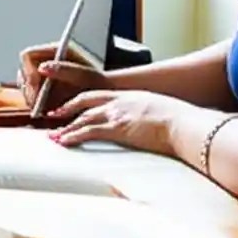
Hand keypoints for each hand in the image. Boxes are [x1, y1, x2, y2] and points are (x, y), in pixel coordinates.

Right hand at [18, 42, 111, 113]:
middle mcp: (44, 61)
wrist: (103, 94)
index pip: (27, 56)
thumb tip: (43, 67)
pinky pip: (29, 96)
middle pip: (23, 72)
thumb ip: (64, 70)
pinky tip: (46, 110)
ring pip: (24, 85)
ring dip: (31, 97)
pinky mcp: (40, 89)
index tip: (35, 85)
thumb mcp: (84, 76)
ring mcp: (40, 75)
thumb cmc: (97, 83)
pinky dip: (34, 104)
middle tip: (38, 103)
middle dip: (29, 88)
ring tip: (43, 107)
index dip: (28, 70)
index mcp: (53, 51)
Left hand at [48, 90, 196, 155]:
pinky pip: (88, 132)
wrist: (184, 124)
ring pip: (83, 119)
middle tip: (54, 115)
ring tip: (54, 136)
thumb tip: (151, 125)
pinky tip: (64, 141)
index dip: (83, 101)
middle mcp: (120, 102)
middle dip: (67, 109)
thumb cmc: (180, 121)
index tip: (72, 105)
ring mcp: (117, 114)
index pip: (99, 96)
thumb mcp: (160, 111)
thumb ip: (149, 115)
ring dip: (66, 128)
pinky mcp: (116, 129)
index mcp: (130, 96)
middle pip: (85, 103)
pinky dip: (73, 137)